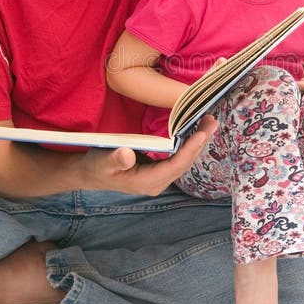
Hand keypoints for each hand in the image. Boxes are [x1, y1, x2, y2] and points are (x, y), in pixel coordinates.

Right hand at [82, 114, 217, 195]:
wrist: (92, 173)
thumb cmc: (97, 167)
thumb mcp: (102, 162)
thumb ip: (114, 159)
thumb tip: (127, 156)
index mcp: (147, 182)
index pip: (175, 166)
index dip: (190, 150)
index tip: (202, 134)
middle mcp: (158, 181)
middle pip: (185, 162)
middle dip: (200, 142)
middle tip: (212, 121)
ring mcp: (160, 176)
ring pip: (184, 159)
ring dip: (197, 141)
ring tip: (209, 121)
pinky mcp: (160, 168)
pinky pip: (179, 156)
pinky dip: (188, 142)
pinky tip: (195, 128)